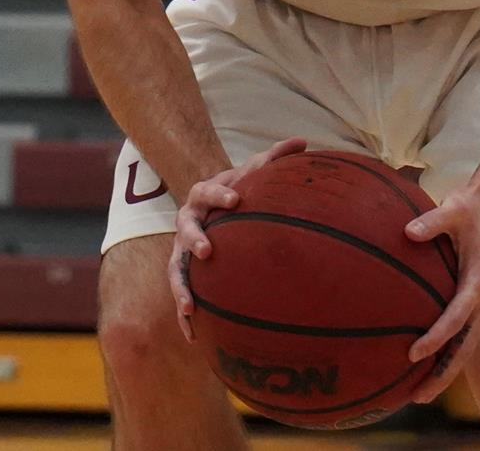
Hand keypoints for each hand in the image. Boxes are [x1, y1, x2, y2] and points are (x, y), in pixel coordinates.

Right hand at [167, 137, 309, 340]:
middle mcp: (187, 223)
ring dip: (181, 287)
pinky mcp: (185, 274)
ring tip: (189, 307)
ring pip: (175, 269)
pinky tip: (195, 337)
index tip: (236, 199)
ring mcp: (181, 250)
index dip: (219, 194)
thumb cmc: (239, 192)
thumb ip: (274, 158)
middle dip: (193, 240)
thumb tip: (304, 142)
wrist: (213, 211)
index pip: (207, 191)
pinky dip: (186, 317)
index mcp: (202, 197)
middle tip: (206, 251)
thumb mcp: (254, 173)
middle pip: (184, 229)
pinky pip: (183, 295)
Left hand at [403, 180, 479, 402]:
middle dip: (443, 374)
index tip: (412, 354)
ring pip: (465, 348)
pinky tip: (426, 368)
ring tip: (419, 396)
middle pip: (465, 347)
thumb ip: (432, 222)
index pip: (456, 318)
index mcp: (479, 283)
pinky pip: (461, 337)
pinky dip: (447, 356)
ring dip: (445, 372)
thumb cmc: (470, 209)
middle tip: (417, 397)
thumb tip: (407, 231)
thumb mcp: (453, 209)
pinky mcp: (474, 305)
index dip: (436, 338)